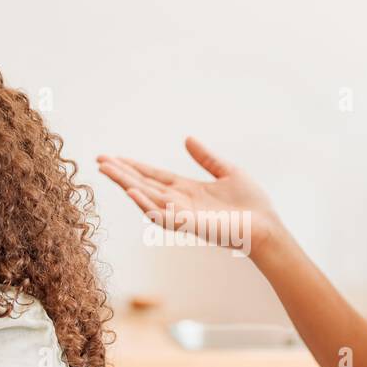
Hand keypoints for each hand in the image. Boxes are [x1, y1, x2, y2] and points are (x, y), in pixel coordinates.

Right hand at [97, 138, 281, 260]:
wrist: (266, 227)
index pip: (153, 176)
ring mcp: (183, 214)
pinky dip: (146, 204)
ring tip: (107, 170)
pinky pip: (163, 216)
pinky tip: (132, 192)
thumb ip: (207, 158)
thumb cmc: (252, 205)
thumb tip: (188, 139)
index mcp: (187, 189)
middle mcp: (180, 202)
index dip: (133, 166)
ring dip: (126, 184)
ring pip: (147, 198)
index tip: (113, 157)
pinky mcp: (190, 224)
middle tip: (99, 160)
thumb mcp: (228, 171)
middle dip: (121, 173)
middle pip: (143, 184)